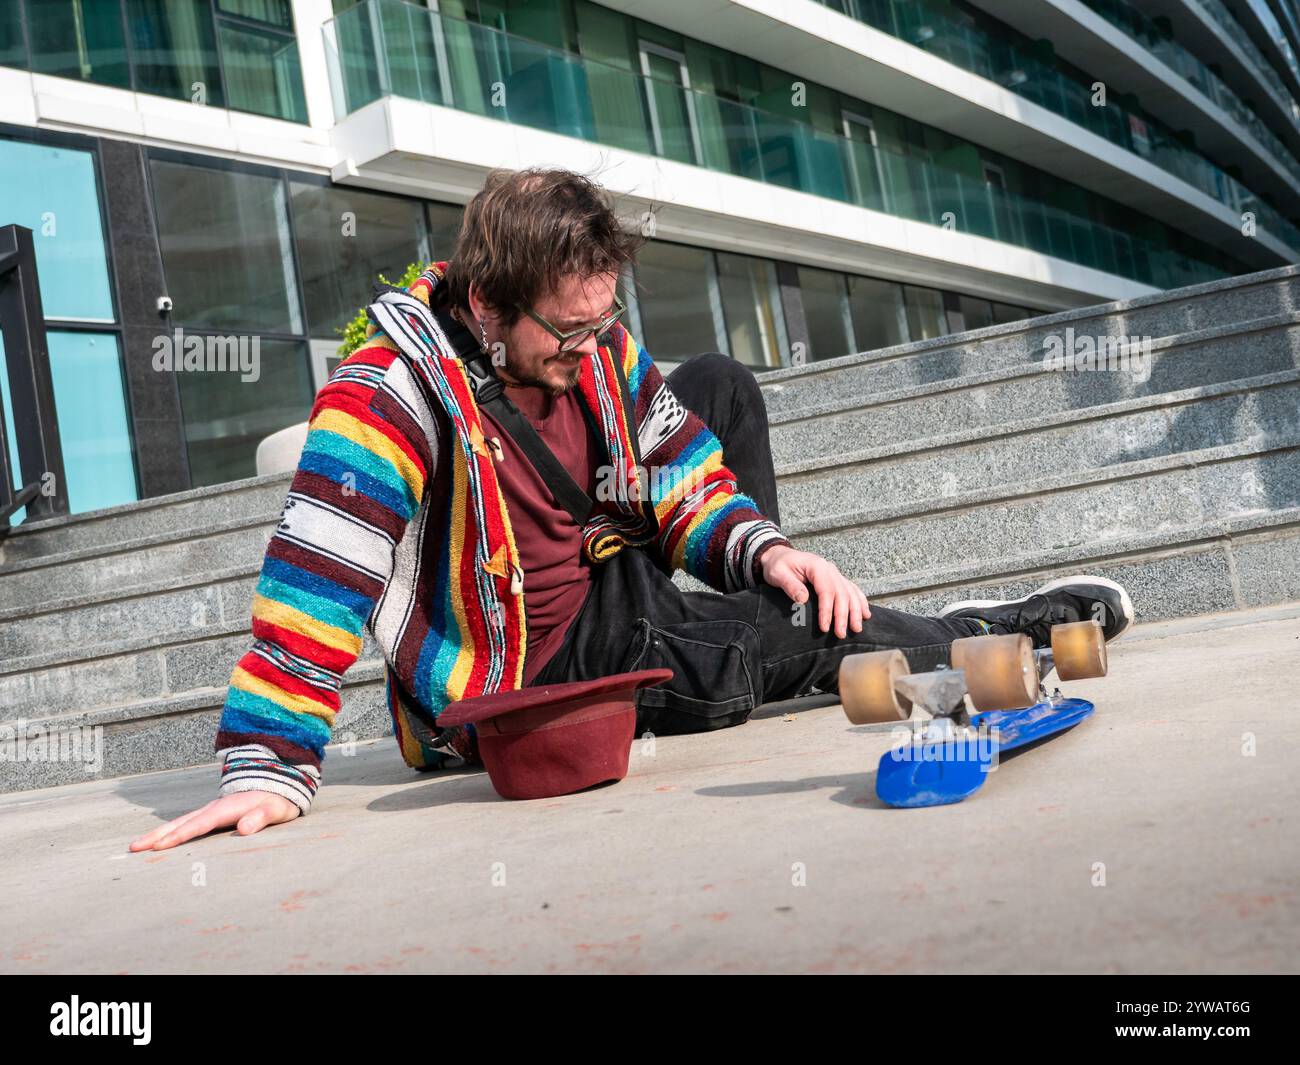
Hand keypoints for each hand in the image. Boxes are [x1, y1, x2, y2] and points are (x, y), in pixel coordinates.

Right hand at [129, 792, 299, 851]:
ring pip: (181, 821)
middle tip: (134, 848)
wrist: (281, 782)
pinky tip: (160, 839)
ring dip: (159, 833)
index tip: (159, 846)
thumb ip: (262, 817)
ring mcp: (212, 809)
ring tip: (137, 845)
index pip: (200, 824)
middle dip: (158, 835)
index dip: (180, 835)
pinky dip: (171, 831)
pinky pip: (187, 822)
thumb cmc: (279, 799)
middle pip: (182, 822)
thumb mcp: (277, 809)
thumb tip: (244, 828)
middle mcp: (215, 807)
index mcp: (227, 808)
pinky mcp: (213, 813)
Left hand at [760, 545, 870, 637]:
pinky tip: (866, 613)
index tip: (825, 627)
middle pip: (841, 593)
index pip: (826, 591)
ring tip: (857, 628)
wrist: (780, 556)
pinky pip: (852, 589)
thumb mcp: (778, 574)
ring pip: (850, 592)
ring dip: (856, 611)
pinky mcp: (836, 578)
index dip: (827, 610)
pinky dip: (860, 601)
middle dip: (843, 615)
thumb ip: (790, 585)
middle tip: (841, 634)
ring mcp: (834, 573)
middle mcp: (829, 568)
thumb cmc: (778, 566)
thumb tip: (803, 599)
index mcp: (817, 566)